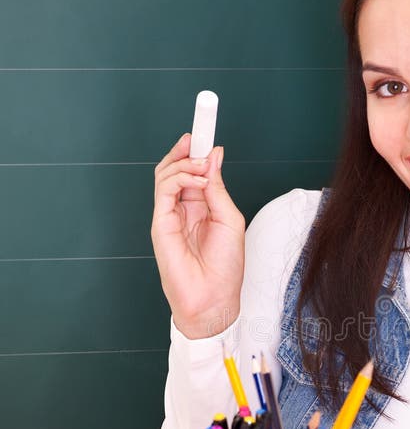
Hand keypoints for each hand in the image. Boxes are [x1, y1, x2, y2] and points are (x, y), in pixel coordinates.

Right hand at [151, 134, 244, 338]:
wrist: (215, 298)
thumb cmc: (226, 267)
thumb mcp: (230, 219)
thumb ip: (218, 187)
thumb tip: (214, 155)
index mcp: (201, 207)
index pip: (194, 171)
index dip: (196, 150)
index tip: (204, 130)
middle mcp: (184, 208)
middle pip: (176, 167)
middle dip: (187, 149)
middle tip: (199, 137)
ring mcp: (169, 215)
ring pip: (165, 174)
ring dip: (184, 161)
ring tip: (202, 165)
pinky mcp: (160, 223)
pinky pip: (163, 190)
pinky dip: (179, 177)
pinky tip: (197, 179)